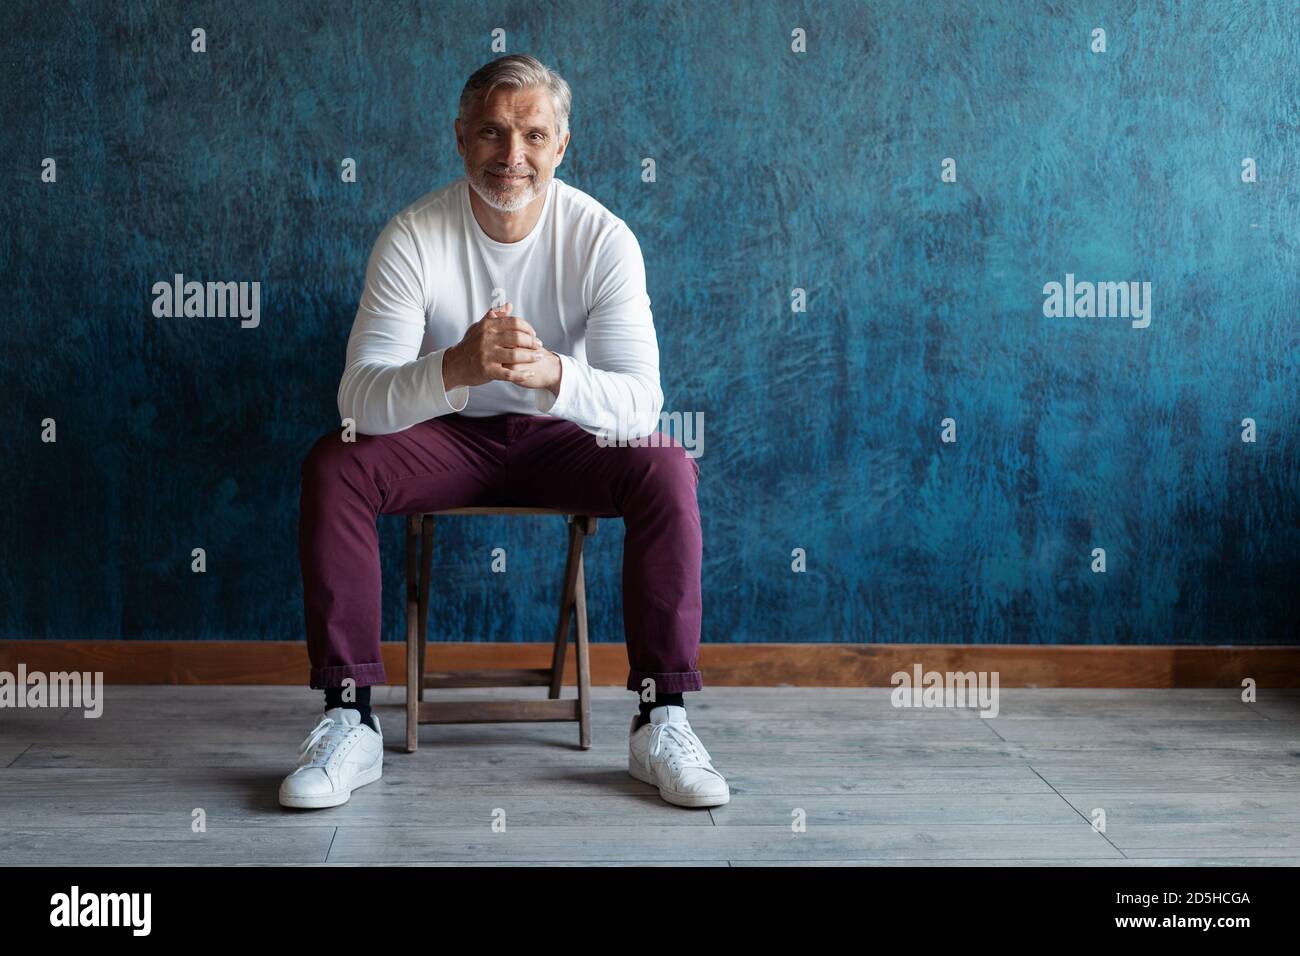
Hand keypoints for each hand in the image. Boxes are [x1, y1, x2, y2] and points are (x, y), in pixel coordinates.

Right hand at [443, 302, 558, 390]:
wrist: (454, 364)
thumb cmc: (469, 345)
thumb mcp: (479, 327)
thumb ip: (495, 316)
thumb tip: (508, 305)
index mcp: (488, 326)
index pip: (514, 322)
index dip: (528, 328)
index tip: (534, 334)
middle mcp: (487, 339)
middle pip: (518, 337)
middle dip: (532, 342)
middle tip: (539, 345)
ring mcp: (487, 355)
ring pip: (516, 355)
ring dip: (531, 356)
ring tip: (539, 357)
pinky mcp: (487, 371)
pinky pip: (509, 373)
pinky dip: (522, 374)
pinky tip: (530, 373)